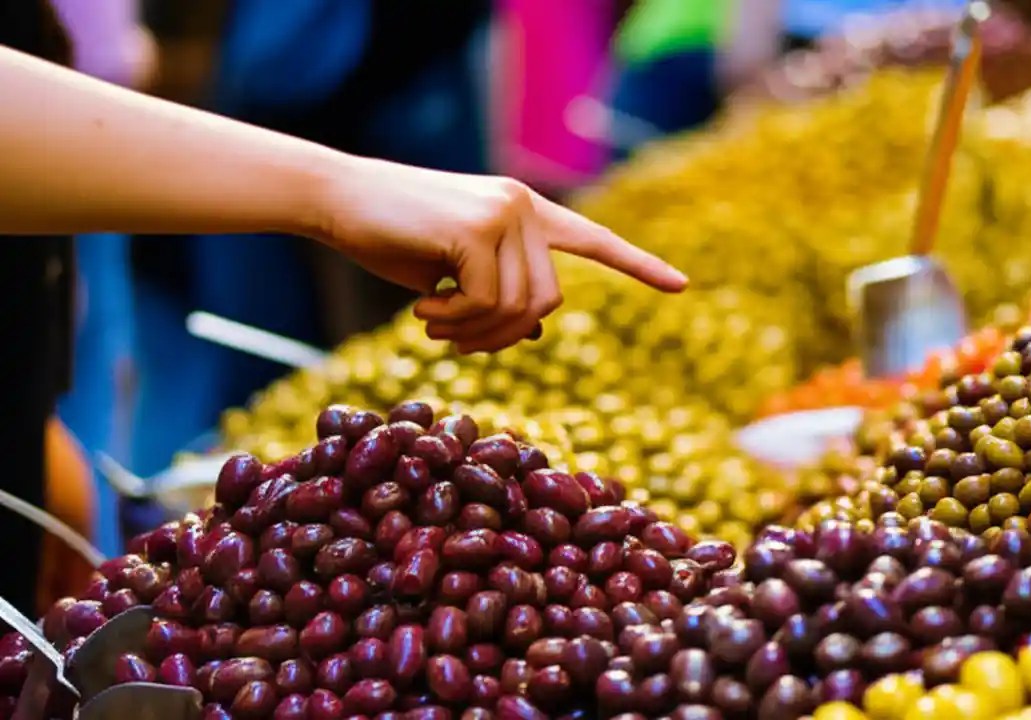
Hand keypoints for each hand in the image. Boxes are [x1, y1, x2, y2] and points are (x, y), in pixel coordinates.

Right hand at [311, 156, 687, 352]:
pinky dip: (456, 324)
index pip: (592, 240)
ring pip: (519, 308)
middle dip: (502, 337)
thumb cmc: (392, 239)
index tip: (680, 285)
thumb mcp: (453, 276)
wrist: (338, 199)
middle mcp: (524, 206)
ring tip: (434, 327)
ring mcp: (507, 211)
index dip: (637, 265)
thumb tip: (531, 334)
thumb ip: (497, 294)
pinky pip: (487, 303)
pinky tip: (423, 312)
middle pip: (547, 302)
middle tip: (455, 341)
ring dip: (474, 335)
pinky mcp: (479, 226)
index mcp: (526, 212)